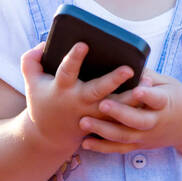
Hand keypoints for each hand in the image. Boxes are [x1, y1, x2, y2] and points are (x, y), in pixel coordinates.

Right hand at [19, 40, 143, 158]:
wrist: (49, 137)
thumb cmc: (42, 101)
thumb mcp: (31, 81)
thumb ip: (30, 60)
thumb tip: (43, 44)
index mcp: (61, 89)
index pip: (66, 71)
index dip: (74, 58)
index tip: (83, 44)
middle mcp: (79, 102)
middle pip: (97, 91)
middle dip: (112, 80)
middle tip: (128, 69)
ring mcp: (93, 114)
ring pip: (115, 107)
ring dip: (132, 97)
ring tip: (148, 83)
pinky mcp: (104, 123)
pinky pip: (122, 116)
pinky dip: (135, 107)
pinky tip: (151, 95)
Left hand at [76, 68, 181, 153]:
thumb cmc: (176, 97)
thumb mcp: (168, 83)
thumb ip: (149, 76)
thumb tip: (128, 62)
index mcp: (166, 103)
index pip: (157, 99)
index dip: (147, 95)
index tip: (137, 89)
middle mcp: (156, 122)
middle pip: (137, 121)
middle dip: (119, 113)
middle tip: (102, 104)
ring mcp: (147, 136)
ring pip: (125, 137)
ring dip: (103, 131)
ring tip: (84, 122)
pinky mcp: (140, 145)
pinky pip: (119, 149)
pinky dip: (102, 147)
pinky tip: (86, 143)